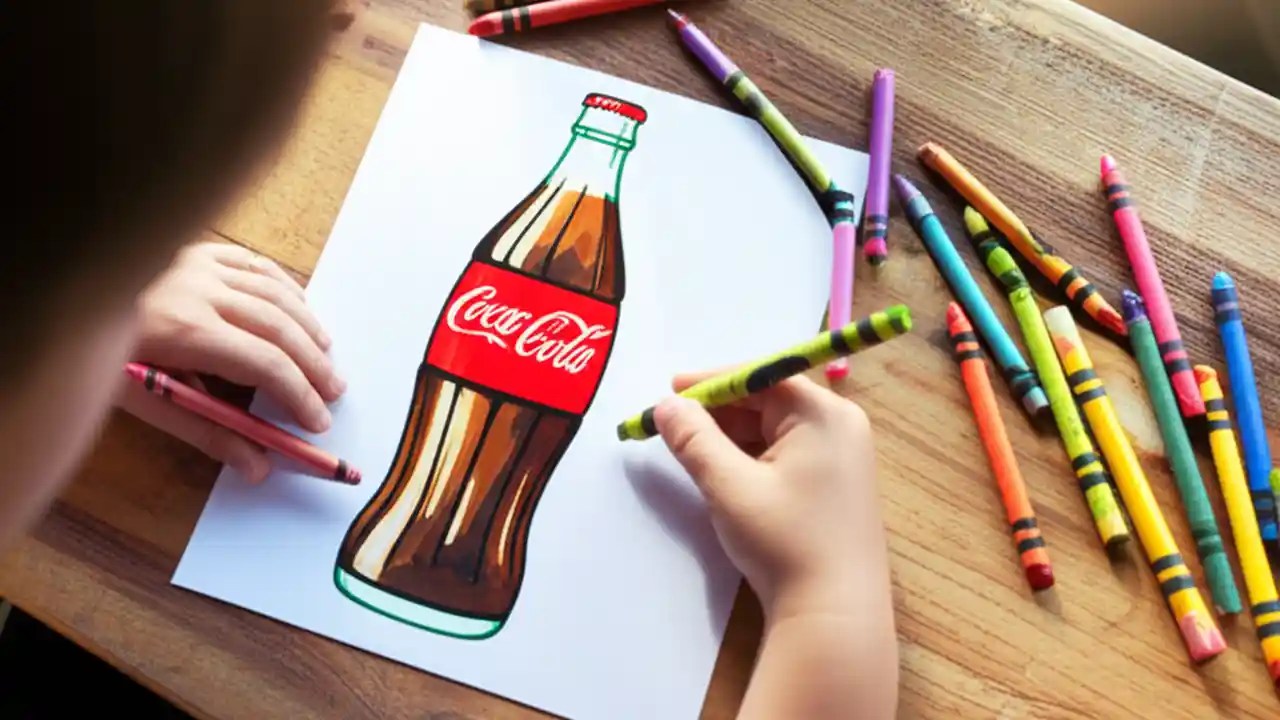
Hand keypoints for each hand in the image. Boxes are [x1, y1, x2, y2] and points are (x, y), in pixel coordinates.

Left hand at [119, 242, 344, 481]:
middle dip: (313, 364)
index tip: (317, 422)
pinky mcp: (198, 252)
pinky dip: (285, 288)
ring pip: (276, 292)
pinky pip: (255, 264)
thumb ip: (207, 433)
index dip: (299, 395)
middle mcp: (200, 290)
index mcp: (186, 330)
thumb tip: (259, 466)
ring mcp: (201, 265)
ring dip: (308, 326)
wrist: (61, 299)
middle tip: (333, 393)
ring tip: (325, 355)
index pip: (265, 363)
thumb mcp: (146, 401)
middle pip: (280, 327)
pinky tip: (299, 309)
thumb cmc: (100, 357)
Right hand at [652, 373, 887, 622]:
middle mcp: (841, 426)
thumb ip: (694, 439)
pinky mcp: (836, 486)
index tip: (669, 389)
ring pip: (775, 430)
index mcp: (824, 414)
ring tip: (691, 449)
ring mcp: (843, 457)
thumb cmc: (785, 541)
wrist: (834, 615)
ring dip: (732, 436)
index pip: (761, 377)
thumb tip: (665, 405)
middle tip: (672, 424)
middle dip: (719, 411)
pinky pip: (788, 454)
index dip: (712, 381)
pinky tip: (724, 472)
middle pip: (769, 400)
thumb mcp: (730, 485)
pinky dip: (753, 457)